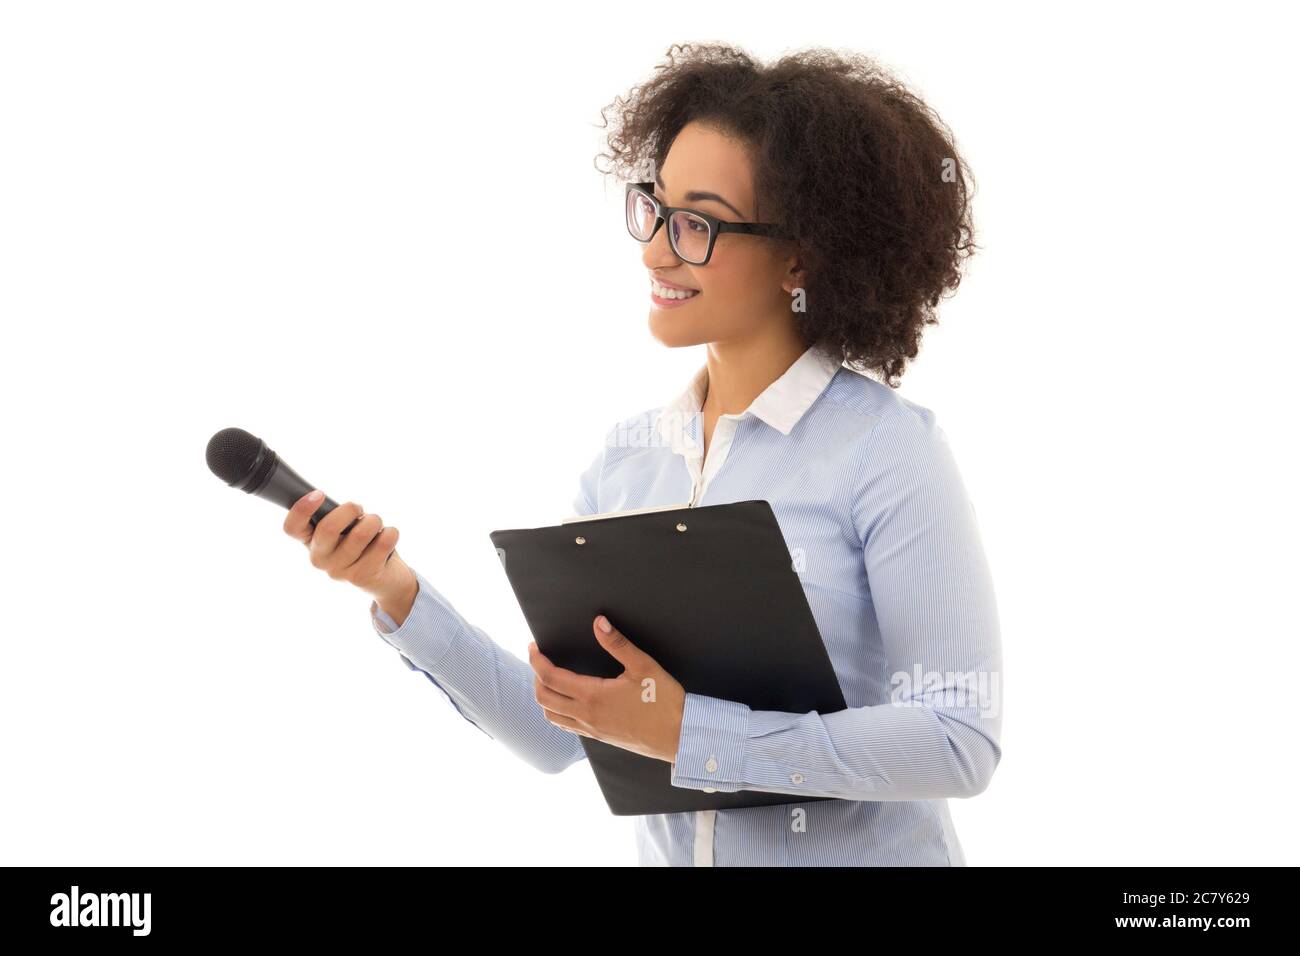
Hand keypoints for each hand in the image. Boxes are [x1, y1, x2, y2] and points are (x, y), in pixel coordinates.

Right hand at [282, 490, 416, 617]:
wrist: (386, 579)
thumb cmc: (362, 544)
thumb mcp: (344, 528)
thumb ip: (335, 515)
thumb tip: (336, 500)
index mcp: (310, 541)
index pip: (292, 527)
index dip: (301, 509)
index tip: (319, 494)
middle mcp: (319, 559)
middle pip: (328, 528)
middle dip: (350, 510)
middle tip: (359, 509)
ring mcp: (339, 571)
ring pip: (360, 534)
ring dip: (375, 521)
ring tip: (377, 525)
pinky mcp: (362, 577)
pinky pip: (382, 543)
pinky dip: (391, 533)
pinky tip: (388, 538)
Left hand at [529, 616, 685, 763]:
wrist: (679, 737)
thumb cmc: (665, 702)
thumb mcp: (644, 666)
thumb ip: (618, 644)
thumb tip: (599, 623)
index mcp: (593, 696)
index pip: (551, 677)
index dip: (537, 660)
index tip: (534, 647)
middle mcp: (587, 715)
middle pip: (544, 697)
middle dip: (536, 676)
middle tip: (540, 659)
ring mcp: (592, 729)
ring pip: (552, 716)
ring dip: (544, 696)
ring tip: (549, 679)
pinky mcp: (600, 737)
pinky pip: (567, 726)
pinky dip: (557, 712)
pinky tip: (567, 702)